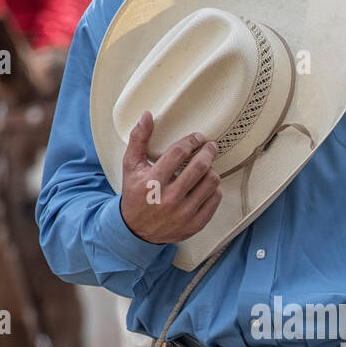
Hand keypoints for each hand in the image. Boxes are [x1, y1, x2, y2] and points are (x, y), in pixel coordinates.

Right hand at [119, 111, 221, 244]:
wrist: (136, 230)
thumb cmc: (135, 194)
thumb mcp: (131, 167)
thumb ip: (138, 140)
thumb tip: (147, 116)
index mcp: (153, 182)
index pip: (179, 153)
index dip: (191, 141)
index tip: (197, 137)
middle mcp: (169, 199)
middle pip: (200, 167)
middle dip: (208, 151)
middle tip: (210, 146)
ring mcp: (183, 214)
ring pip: (211, 183)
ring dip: (211, 170)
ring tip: (206, 167)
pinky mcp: (194, 224)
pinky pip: (214, 200)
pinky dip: (213, 189)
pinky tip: (205, 185)